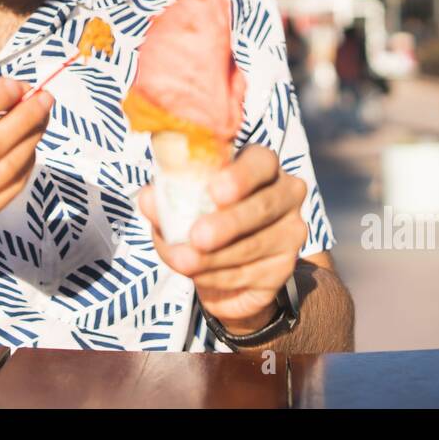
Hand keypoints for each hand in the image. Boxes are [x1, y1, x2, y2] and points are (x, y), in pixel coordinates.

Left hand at [137, 144, 307, 333]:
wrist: (222, 268)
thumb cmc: (203, 216)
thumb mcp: (182, 201)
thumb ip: (166, 198)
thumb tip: (148, 198)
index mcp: (261, 166)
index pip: (261, 162)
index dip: (240, 176)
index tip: (214, 191)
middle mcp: (285, 194)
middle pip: (262, 207)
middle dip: (228, 224)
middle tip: (197, 237)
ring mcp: (290, 232)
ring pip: (252, 246)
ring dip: (213, 257)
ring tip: (183, 261)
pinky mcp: (284, 268)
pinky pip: (248, 274)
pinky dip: (216, 276)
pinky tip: (197, 274)